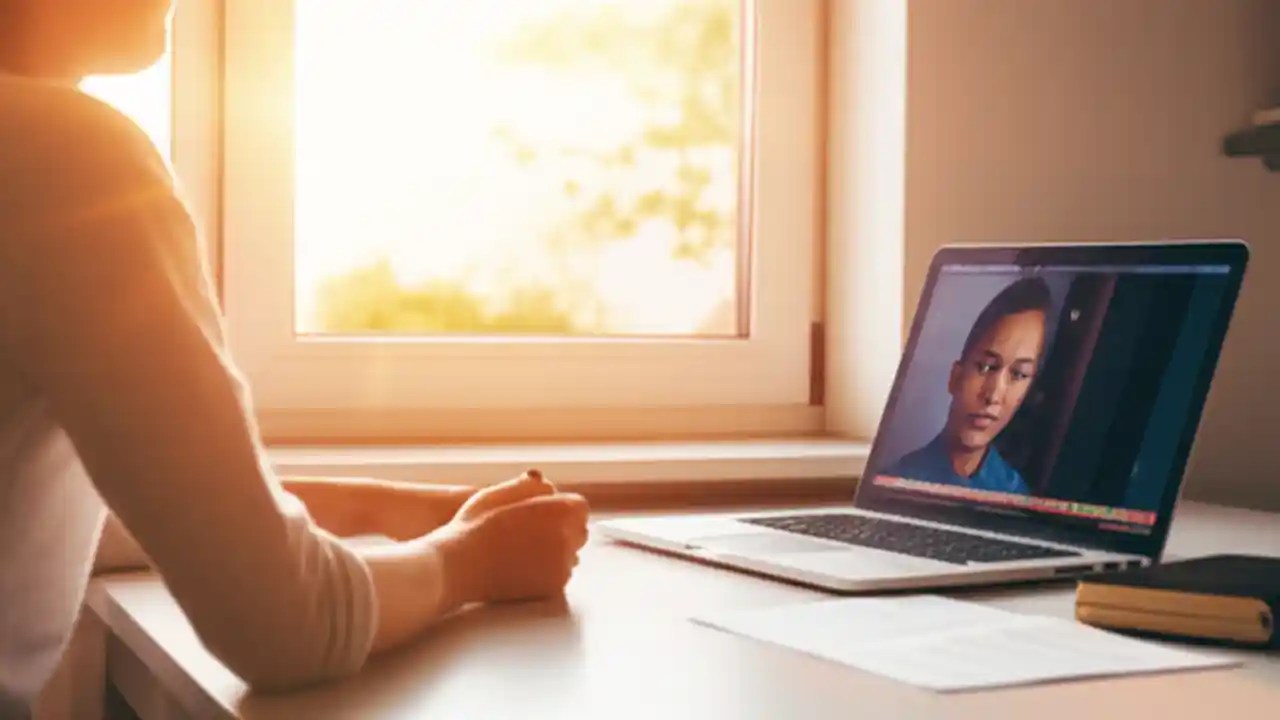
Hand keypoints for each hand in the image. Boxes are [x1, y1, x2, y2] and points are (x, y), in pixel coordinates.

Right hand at [428, 471, 588, 610]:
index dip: (561, 508)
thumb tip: (549, 486)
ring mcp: (562, 564)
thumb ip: (530, 486)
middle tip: (532, 532)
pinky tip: (523, 566)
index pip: (579, 507)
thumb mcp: (498, 494)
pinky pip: (561, 574)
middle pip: (579, 531)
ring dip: (557, 550)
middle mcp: (567, 537)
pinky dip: (549, 570)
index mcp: (558, 510)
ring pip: (571, 554)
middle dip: (563, 529)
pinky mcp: (554, 587)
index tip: (544, 513)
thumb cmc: (473, 527)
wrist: (456, 568)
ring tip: (523, 549)